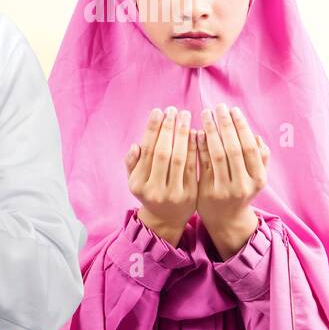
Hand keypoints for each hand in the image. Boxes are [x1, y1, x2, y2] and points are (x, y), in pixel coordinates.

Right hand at [125, 106, 195, 246]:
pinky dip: (194, 147)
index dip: (152, 129)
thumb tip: (136, 145)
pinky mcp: (190, 194)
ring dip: (182, 134)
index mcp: (138, 184)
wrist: (166, 219)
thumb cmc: (149, 192)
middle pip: (162, 153)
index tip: (158, 111)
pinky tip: (196, 132)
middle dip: (168, 128)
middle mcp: (154, 190)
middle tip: (173, 109)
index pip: (146, 151)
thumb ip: (132, 163)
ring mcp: (173, 194)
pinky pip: (193, 166)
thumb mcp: (135, 180)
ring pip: (178, 158)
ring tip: (185, 116)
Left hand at [195, 103, 269, 232]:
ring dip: (211, 131)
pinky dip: (199, 146)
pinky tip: (196, 131)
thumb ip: (261, 157)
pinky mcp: (206, 192)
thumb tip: (256, 136)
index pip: (250, 147)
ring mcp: (224, 190)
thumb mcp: (257, 177)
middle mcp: (243, 185)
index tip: (233, 110)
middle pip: (234, 149)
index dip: (242, 126)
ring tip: (206, 114)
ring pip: (217, 155)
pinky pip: (203, 164)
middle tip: (218, 107)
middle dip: (225, 125)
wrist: (226, 219)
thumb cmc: (242, 190)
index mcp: (258, 179)